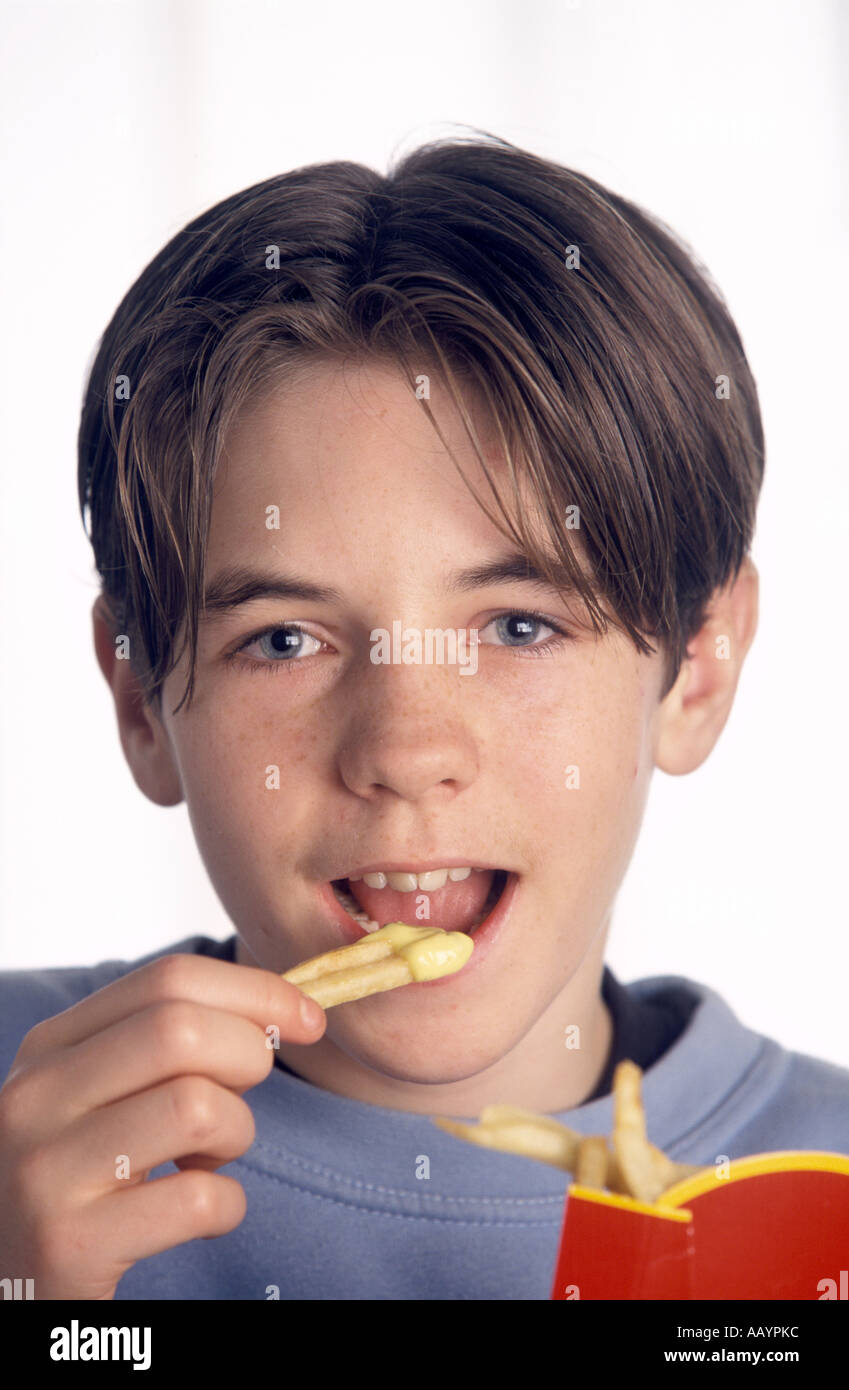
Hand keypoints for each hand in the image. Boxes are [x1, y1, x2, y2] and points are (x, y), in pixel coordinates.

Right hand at [0, 953, 324, 1298]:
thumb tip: (290, 1004)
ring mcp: (45, 1170)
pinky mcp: (69, 1242)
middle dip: (248, 1057)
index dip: (256, 991)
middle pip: (182, 1030)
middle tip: (243, 1098)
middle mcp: (35, 1097)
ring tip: (210, 1159)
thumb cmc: (85, 1175)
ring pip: (196, 1107)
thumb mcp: (101, 1092)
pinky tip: (203, 1213)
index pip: (168, 980)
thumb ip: (169, 1041)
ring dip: (237, 1135)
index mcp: (50, 1046)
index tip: (308, 1016)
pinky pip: (196, 1199)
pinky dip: (228, 1206)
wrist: (15, 1282)